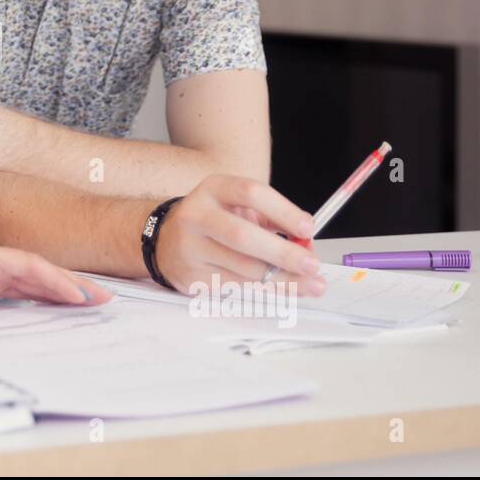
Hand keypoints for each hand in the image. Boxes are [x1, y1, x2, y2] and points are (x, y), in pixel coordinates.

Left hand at [0, 223, 113, 329]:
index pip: (30, 267)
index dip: (55, 280)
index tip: (79, 294)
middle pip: (43, 272)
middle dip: (74, 284)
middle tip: (106, 298)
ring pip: (37, 281)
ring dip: (64, 291)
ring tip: (94, 303)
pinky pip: (24, 289)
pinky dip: (45, 295)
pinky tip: (60, 306)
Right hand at [154, 175, 326, 296]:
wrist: (167, 241)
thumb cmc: (214, 221)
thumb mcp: (238, 207)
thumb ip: (272, 218)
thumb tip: (306, 242)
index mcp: (213, 189)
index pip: (251, 193)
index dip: (283, 211)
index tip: (308, 229)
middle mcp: (197, 216)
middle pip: (243, 235)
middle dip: (283, 253)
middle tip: (312, 265)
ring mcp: (191, 248)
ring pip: (243, 268)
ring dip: (283, 279)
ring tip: (310, 284)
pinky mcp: (192, 276)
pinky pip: (238, 286)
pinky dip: (267, 289)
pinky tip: (286, 288)